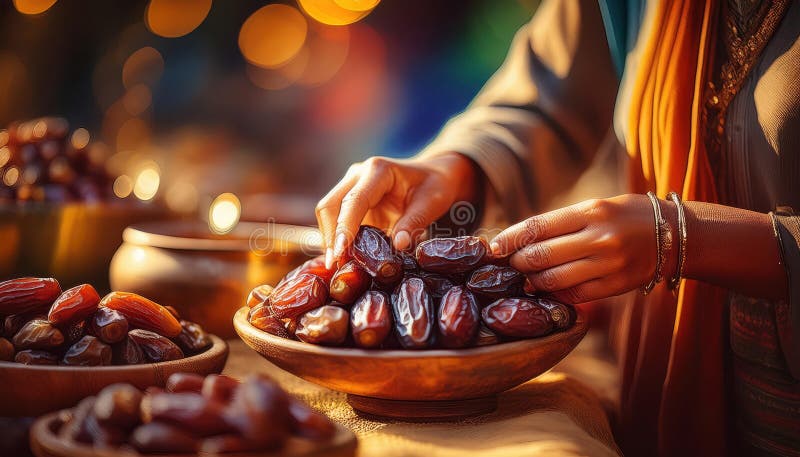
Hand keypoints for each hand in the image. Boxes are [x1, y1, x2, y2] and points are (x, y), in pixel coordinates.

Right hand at [316, 153, 476, 267]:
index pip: (353, 200)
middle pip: (330, 206)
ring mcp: (351, 187)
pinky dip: (337, 239)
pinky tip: (345, 259)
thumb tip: (397, 247)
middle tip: (335, 266)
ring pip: (328, 214)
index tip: (340, 252)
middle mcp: (358, 175)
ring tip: (339, 266)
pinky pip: (336, 221)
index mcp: (378, 170)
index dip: (344, 227)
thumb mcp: (432, 202)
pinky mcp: (351, 201)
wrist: (434, 174)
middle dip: (330, 236)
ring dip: (331, 240)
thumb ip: (414, 223)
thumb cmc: (435, 185)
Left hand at [489, 194, 676, 303]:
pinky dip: (555, 293)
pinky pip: (574, 295)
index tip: (494, 247)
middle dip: (518, 262)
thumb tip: (519, 240)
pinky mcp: (615, 286)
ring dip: (532, 281)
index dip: (510, 238)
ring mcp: (608, 264)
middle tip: (510, 264)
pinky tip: (548, 289)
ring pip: (553, 279)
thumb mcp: (596, 207)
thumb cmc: (627, 216)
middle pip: (541, 255)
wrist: (676, 234)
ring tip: (527, 278)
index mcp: (591, 211)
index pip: (537, 226)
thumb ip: (561, 223)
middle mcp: (599, 237)